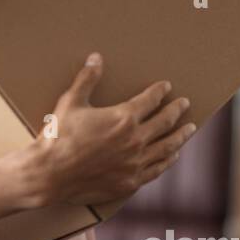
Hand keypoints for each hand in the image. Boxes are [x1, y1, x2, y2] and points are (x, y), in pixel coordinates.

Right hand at [25, 53, 196, 209]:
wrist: (50, 174)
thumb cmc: (58, 137)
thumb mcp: (70, 102)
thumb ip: (87, 79)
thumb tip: (96, 58)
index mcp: (123, 118)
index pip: (150, 100)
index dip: (160, 91)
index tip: (167, 87)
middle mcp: (135, 140)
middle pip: (165, 122)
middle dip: (176, 110)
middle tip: (185, 104)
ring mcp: (135, 163)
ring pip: (167, 147)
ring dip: (180, 136)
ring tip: (189, 129)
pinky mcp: (130, 182)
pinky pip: (157, 169)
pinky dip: (168, 160)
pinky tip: (173, 156)